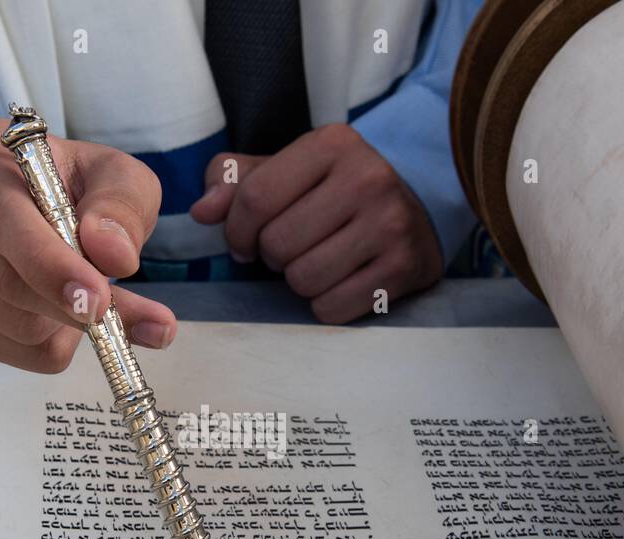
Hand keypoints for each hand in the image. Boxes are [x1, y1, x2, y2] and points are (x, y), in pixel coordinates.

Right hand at [0, 118, 177, 372]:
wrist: (43, 202)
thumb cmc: (76, 184)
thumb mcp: (115, 176)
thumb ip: (122, 207)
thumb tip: (116, 256)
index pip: (2, 221)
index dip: (50, 266)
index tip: (96, 298)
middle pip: (5, 281)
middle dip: (68, 306)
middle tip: (118, 316)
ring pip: (14, 324)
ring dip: (67, 323)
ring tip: (90, 294)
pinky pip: (13, 350)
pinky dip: (54, 342)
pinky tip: (64, 312)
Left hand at [190, 123, 442, 323]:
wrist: (422, 198)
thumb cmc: (339, 185)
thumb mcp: (291, 167)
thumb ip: (237, 181)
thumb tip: (201, 211)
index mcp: (332, 145)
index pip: (255, 198)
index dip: (235, 231)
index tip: (242, 242)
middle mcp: (367, 180)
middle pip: (277, 244)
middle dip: (271, 256)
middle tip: (288, 249)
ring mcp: (390, 226)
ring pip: (303, 280)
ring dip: (297, 281)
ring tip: (314, 262)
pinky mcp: (403, 269)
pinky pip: (332, 308)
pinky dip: (324, 303)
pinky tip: (337, 281)